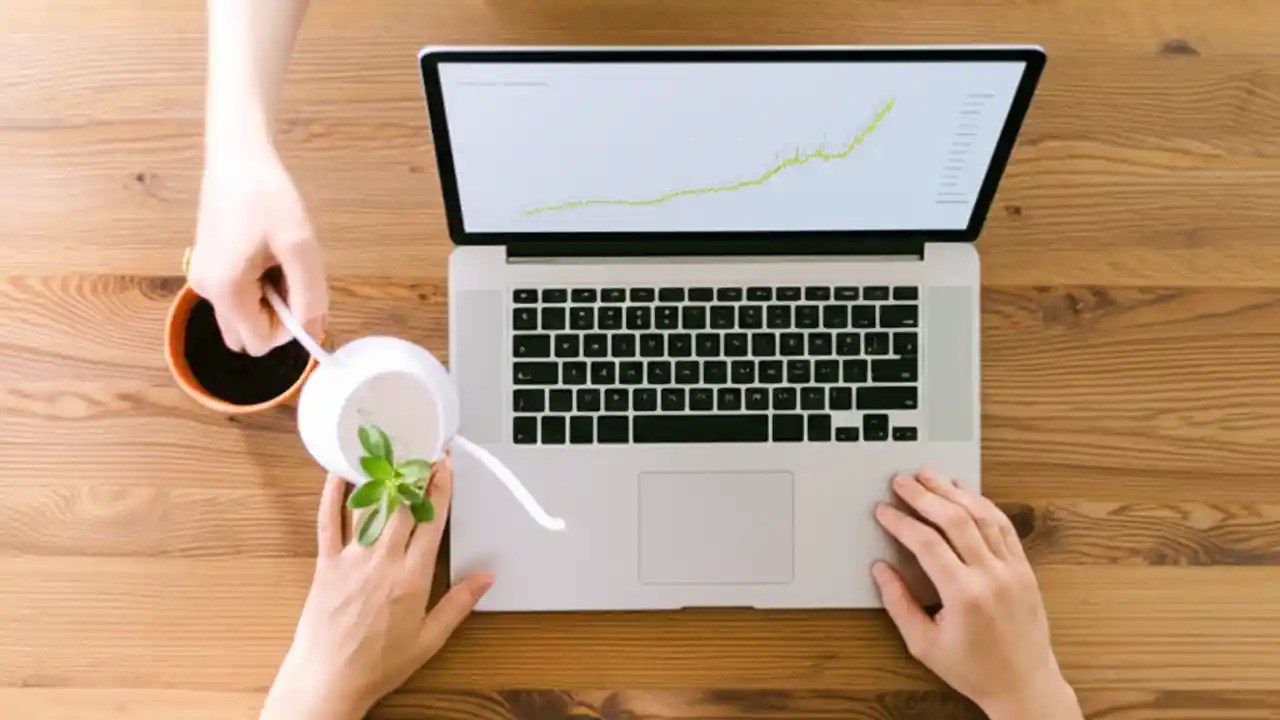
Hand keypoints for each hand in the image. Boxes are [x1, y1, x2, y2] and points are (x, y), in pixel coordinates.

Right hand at [190, 144, 326, 355]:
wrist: (237, 157)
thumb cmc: (268, 197)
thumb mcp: (301, 247)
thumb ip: (310, 295)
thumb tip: (313, 331)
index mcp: (224, 290)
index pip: (261, 342)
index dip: (289, 326)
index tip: (299, 289)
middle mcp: (205, 291)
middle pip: (247, 337)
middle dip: (275, 318)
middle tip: (288, 276)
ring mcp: (201, 279)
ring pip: (241, 318)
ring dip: (267, 304)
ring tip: (276, 262)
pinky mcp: (204, 266)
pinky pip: (235, 298)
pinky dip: (256, 290)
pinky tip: (265, 256)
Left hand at [261, 460, 493, 719]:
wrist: (329, 680)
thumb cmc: (380, 663)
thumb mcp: (430, 638)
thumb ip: (459, 603)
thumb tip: (487, 576)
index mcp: (412, 578)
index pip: (431, 520)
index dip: (440, 487)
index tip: (445, 464)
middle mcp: (382, 561)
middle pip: (402, 505)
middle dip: (416, 472)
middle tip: (423, 446)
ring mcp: (351, 559)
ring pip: (369, 506)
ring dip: (382, 475)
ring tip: (392, 449)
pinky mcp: (325, 564)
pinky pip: (327, 521)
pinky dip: (332, 494)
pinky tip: (339, 471)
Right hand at [872, 471, 1081, 719]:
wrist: (1023, 684)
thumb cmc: (974, 670)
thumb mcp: (924, 645)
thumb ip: (898, 603)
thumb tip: (880, 570)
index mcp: (964, 595)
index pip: (926, 543)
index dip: (900, 522)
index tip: (883, 511)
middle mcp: (992, 576)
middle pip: (955, 519)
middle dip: (924, 495)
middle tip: (902, 481)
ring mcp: (1013, 569)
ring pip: (982, 515)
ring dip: (954, 491)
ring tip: (931, 476)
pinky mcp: (1025, 569)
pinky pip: (1004, 526)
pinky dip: (983, 504)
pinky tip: (966, 494)